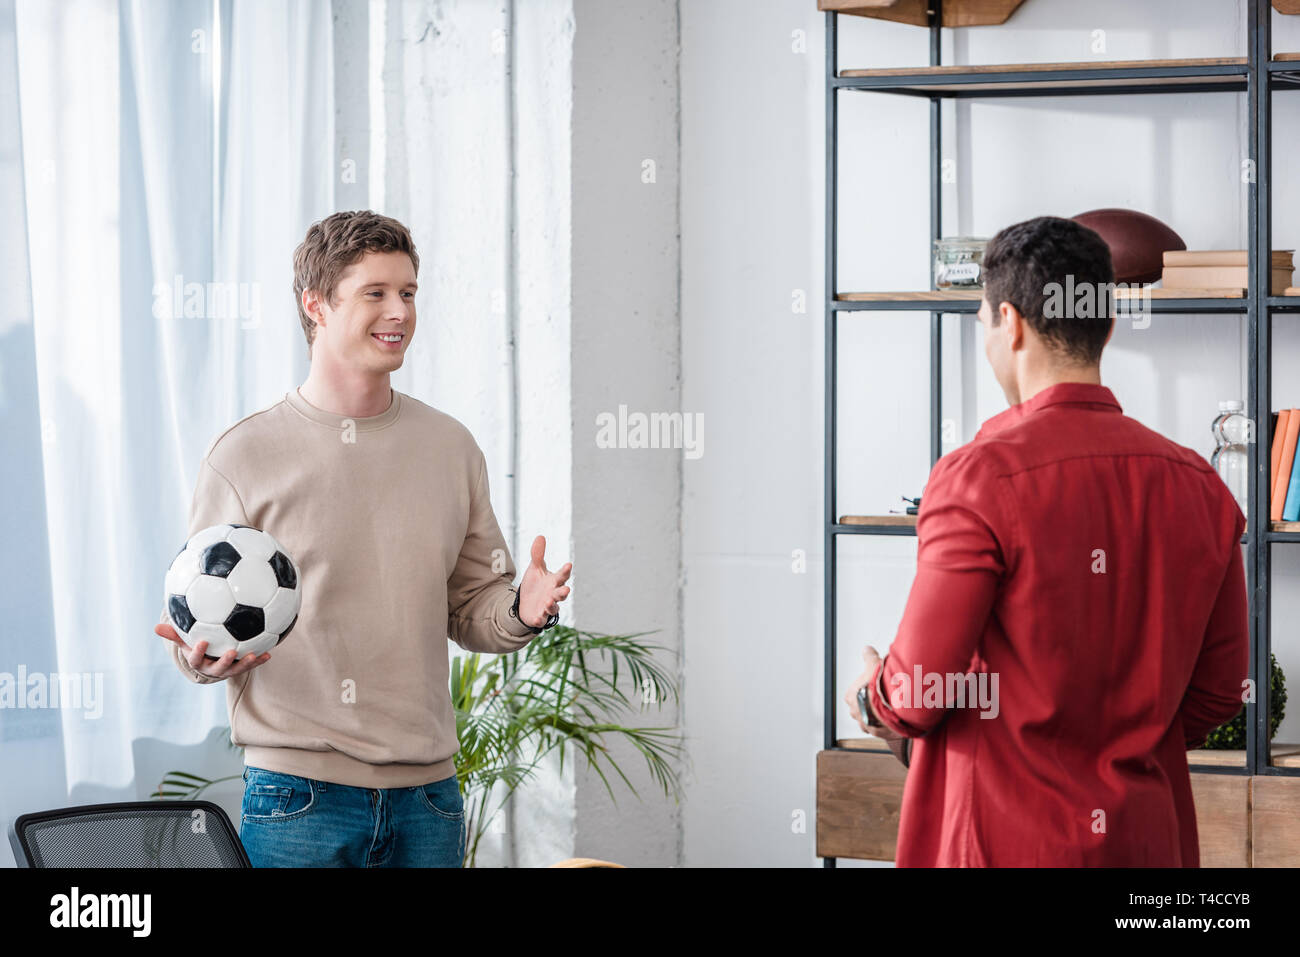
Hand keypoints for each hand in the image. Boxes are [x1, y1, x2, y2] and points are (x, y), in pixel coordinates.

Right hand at [156, 622, 270, 678]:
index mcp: (199, 662)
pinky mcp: (240, 668)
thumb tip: (155, 626)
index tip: (202, 641)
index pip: (196, 659)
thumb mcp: (185, 640)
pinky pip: (250, 665)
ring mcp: (228, 670)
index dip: (198, 652)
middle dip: (225, 661)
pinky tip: (268, 653)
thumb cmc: (197, 645)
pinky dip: (259, 660)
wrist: (210, 659)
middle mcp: (213, 668)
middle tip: (232, 652)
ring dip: (246, 663)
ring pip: (237, 669)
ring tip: (253, 655)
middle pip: (219, 668)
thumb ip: (174, 634)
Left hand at [516, 535, 571, 627]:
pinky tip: (538, 618)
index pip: (562, 576)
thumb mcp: (535, 569)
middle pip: (561, 594)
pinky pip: (541, 620)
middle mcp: (553, 595)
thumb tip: (540, 536)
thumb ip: (538, 555)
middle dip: (563, 592)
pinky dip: (540, 619)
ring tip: (548, 602)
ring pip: (553, 608)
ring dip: (551, 605)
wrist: (525, 604)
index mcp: (554, 582)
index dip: (565, 571)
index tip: (568, 565)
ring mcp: (547, 608)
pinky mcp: (539, 618)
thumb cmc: (535, 585)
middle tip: (566, 589)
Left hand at [844, 644, 901, 739]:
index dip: (864, 689)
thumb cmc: (879, 687)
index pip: (852, 693)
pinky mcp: (879, 734)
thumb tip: (867, 650)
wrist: (892, 706)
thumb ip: (870, 657)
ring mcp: (866, 724)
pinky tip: (895, 720)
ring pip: (870, 721)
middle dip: (871, 704)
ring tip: (890, 710)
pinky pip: (882, 731)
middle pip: (861, 708)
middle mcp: (855, 712)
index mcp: (850, 697)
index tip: (873, 686)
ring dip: (878, 717)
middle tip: (883, 698)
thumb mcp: (874, 666)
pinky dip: (888, 727)